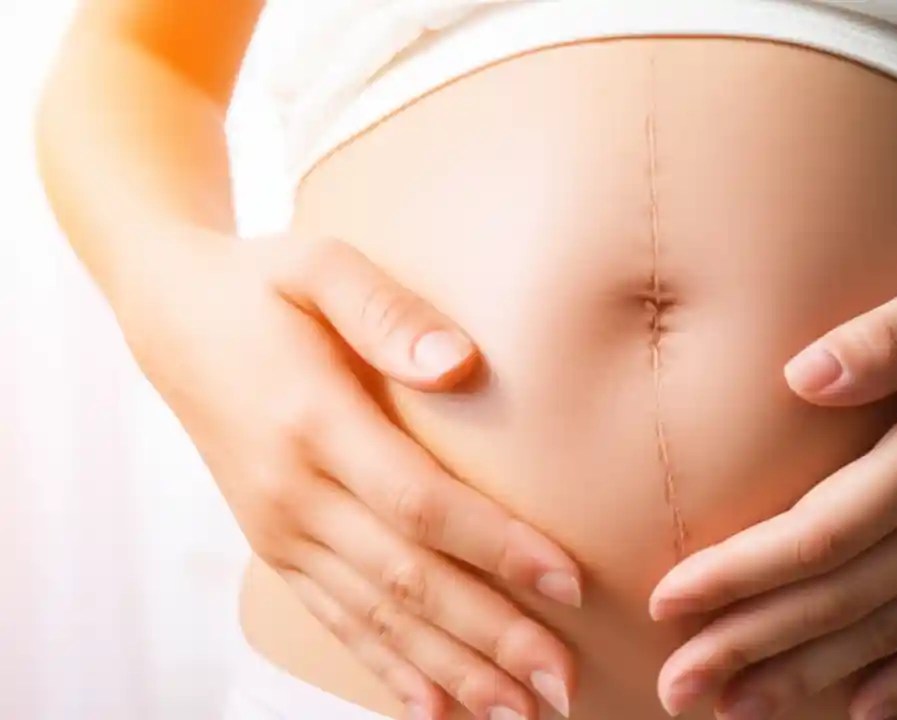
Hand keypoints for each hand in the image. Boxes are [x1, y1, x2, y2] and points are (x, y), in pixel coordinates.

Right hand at [125, 231, 577, 719]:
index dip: (497, 547)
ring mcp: (280, 530)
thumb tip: (460, 364)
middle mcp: (294, 493)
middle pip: (407, 580)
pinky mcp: (275, 548)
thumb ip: (387, 311)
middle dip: (490, 637)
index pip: (421, 503)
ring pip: (376, 618)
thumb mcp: (319, 264)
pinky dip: (388, 670)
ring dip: (452, 671)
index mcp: (314, 422)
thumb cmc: (262, 286)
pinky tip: (435, 711)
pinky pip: (336, 622)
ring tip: (518, 714)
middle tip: (562, 683)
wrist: (170, 318)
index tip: (568, 583)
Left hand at [647, 237, 896, 719]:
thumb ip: (891, 334)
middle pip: (844, 600)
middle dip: (751, 645)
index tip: (669, 599)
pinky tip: (860, 710)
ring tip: (735, 710)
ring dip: (808, 676)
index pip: (823, 531)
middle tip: (676, 685)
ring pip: (891, 634)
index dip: (742, 572)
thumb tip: (801, 378)